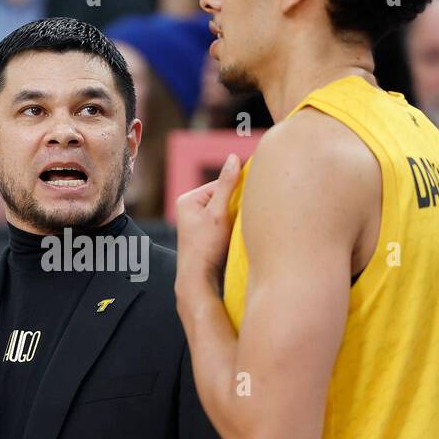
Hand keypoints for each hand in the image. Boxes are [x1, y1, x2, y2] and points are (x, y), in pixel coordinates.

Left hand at [174, 153, 240, 299]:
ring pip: (228, 211)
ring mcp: (199, 223)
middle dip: (237, 206)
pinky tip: (237, 236)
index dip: (238, 192)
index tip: (251, 200)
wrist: (199, 280)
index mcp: (188, 199)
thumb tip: (235, 158)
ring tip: (238, 229)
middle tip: (244, 218)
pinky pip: (226, 223)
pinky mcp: (207, 235)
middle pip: (225, 197)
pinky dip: (235, 227)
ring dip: (238, 218)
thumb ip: (228, 184)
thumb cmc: (205, 248)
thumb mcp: (219, 212)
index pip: (222, 184)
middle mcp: (191, 209)